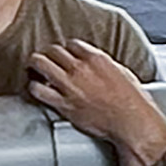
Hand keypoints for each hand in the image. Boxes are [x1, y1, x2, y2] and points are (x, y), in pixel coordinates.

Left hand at [28, 44, 165, 165]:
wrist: (131, 121)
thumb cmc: (132, 100)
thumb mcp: (121, 72)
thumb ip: (103, 64)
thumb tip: (93, 62)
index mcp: (96, 58)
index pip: (71, 44)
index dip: (66, 50)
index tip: (64, 55)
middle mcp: (80, 68)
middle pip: (52, 50)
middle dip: (48, 54)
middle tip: (46, 60)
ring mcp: (70, 85)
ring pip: (40, 63)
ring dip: (35, 65)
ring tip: (34, 69)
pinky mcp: (63, 104)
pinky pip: (37, 90)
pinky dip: (33, 88)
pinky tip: (36, 89)